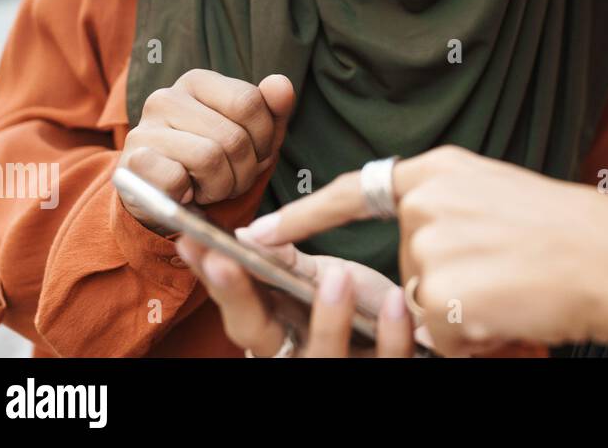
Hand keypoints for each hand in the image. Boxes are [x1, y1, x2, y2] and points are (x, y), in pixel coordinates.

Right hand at [117, 70, 293, 232]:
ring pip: (209, 158)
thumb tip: (281, 84)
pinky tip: (184, 191)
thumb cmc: (216, 159)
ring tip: (210, 185)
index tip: (254, 153)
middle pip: (233, 136)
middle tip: (231, 177)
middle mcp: (166, 97)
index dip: (264, 139)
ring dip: (221, 186)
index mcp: (197, 81)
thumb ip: (271, 109)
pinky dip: (189, 195)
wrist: (164, 196)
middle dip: (245, 170)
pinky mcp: (131, 162)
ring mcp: (144, 128)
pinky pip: (177, 179)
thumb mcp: (251, 134)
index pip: (249, 102)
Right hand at [175, 237, 415, 357]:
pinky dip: (390, 333)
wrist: (413, 326)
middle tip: (230, 258)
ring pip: (322, 358)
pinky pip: (384, 362)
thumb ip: (286, 262)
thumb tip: (246, 234)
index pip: (237, 307)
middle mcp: (297, 355)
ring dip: (327, 318)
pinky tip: (395, 300)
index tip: (194, 241)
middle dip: (239, 298)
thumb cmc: (357, 303)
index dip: (215, 280)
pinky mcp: (380, 373)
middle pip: (258, 338)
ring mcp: (337, 368)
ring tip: (336, 276)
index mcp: (276, 330)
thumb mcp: (319, 277)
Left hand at [240, 145, 607, 355]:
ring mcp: (429, 246)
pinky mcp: (439, 292)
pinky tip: (510, 309)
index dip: (304, 218)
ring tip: (514, 287)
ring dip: (464, 313)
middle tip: (507, 271)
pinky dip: (474, 336)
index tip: (257, 233)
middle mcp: (425, 202)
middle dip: (448, 285)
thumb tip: (421, 250)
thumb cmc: (570, 233)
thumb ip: (449, 210)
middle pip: (407, 265)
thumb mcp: (497, 196)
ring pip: (423, 304)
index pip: (354, 190)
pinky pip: (440, 334)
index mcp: (440, 171)